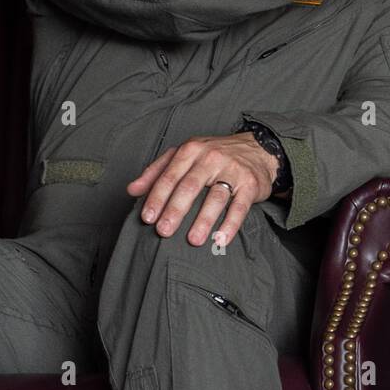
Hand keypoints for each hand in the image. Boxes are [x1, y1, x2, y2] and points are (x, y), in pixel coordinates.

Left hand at [127, 133, 277, 246]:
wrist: (258, 148)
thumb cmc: (214, 155)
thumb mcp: (184, 155)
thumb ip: (157, 171)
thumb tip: (132, 190)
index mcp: (191, 150)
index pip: (170, 176)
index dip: (157, 197)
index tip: (147, 218)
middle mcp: (211, 157)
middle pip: (190, 186)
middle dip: (176, 210)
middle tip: (164, 231)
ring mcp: (233, 170)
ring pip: (215, 197)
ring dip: (204, 221)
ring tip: (193, 240)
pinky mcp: (250, 184)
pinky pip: (240, 207)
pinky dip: (230, 224)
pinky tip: (221, 239)